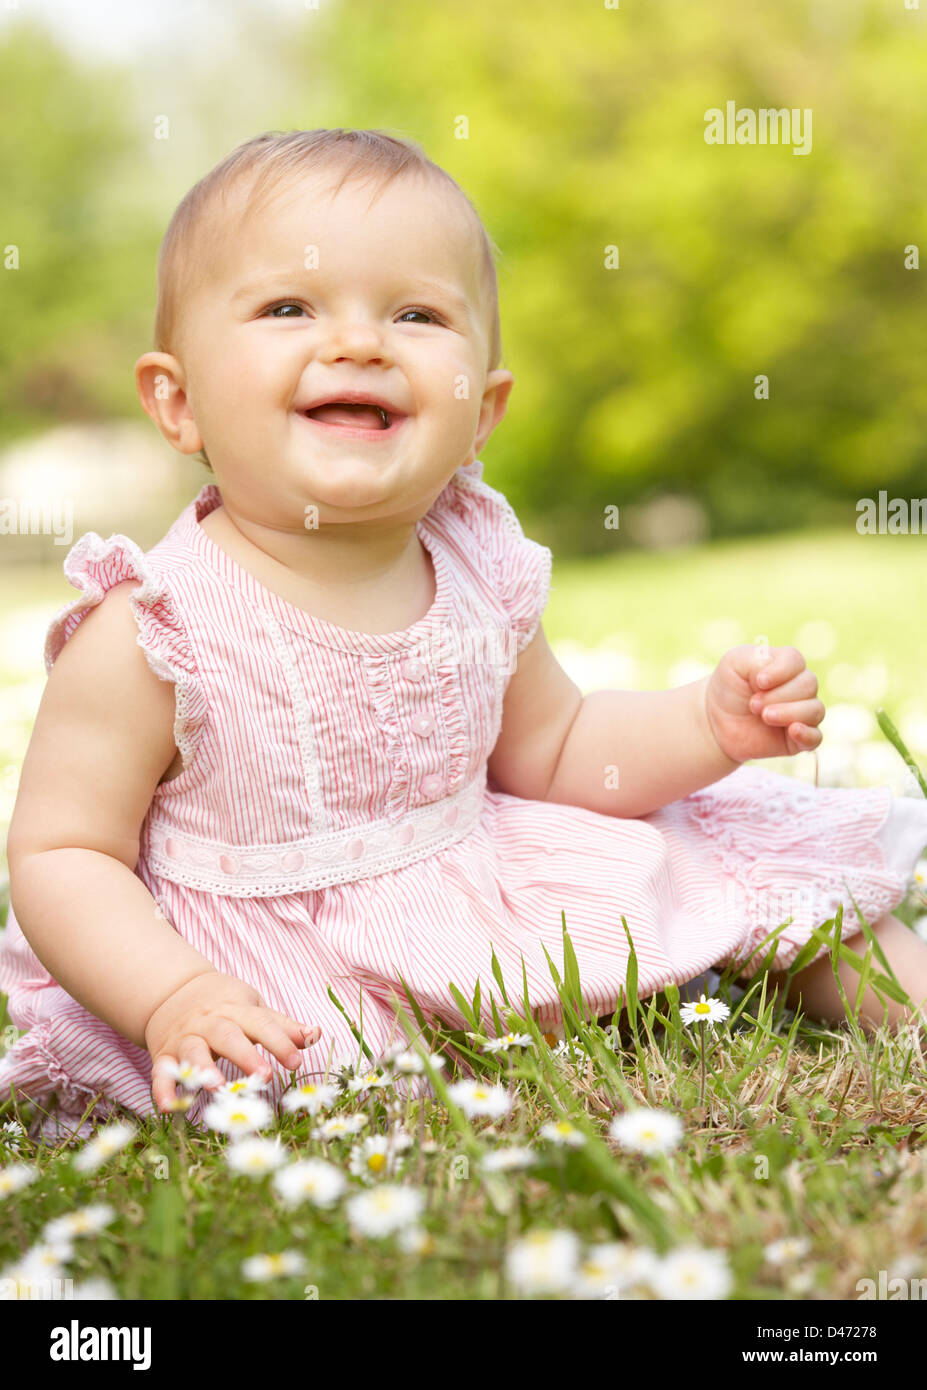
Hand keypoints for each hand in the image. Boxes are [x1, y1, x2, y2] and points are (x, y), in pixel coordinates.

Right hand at [144, 970, 321, 1111]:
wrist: (173, 991)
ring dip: (204, 1069)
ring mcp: (186, 1038)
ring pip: (194, 1051)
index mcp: (236, 1011)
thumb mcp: (254, 1009)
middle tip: (264, 1076)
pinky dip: (163, 1089)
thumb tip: (316, 1035)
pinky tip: (169, 1107)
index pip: (262, 1024)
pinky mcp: (165, 1054)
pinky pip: (161, 1072)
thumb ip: (283, 1026)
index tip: (296, 1062)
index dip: (280, 1042)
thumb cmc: (225, 1005)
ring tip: (218, 1088)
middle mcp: (210, 1023)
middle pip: (228, 1036)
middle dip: (245, 1055)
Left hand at [703, 644, 824, 763]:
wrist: (717, 720)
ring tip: (764, 717)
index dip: (780, 671)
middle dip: (778, 695)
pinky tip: (793, 731)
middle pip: (808, 685)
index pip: (796, 661)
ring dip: (788, 713)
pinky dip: (807, 734)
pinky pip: (816, 738)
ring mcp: (802, 713)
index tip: (759, 681)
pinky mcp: (798, 739)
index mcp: (787, 665)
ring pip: (815, 710)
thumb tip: (778, 676)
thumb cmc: (729, 687)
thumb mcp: (734, 662)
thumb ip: (757, 658)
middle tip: (753, 704)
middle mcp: (800, 687)